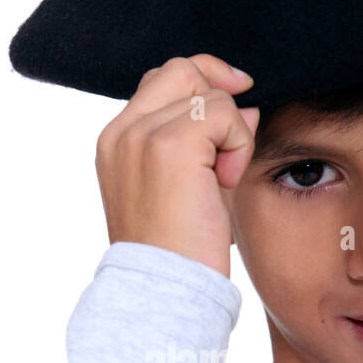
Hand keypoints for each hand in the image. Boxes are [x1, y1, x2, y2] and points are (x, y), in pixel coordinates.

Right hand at [94, 53, 259, 278]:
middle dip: (220, 101)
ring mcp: (142, 135)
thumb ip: (207, 140)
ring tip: (220, 182)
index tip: (237, 110)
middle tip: (227, 158)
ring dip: (231, 135)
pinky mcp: (169, 145)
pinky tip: (226, 183)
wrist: (166, 291)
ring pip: (209, 93)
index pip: (162, 80)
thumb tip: (246, 102)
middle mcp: (122, 132)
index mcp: (116, 141)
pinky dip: (238, 144)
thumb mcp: (188, 187)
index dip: (203, 85)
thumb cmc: (180, 252)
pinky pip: (225, 113)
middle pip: (183, 70)